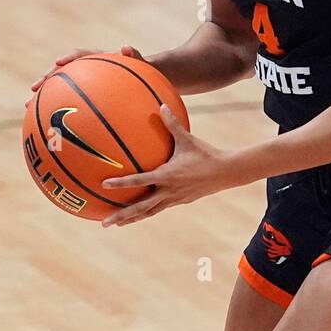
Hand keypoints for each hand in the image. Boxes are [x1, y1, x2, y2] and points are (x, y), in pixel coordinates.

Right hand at [26, 45, 142, 107]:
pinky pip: (69, 104)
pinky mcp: (86, 97)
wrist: (150, 78)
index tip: (59, 62)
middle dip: (46, 79)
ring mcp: (86, 84)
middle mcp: (89, 71)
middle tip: (33, 89)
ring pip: (60, 89)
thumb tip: (126, 47)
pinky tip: (47, 127)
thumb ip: (136, 56)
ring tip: (28, 107)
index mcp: (100, 61)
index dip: (70, 57)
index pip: (81, 55)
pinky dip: (58, 112)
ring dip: (44, 96)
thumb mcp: (146, 64)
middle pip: (62, 72)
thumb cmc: (149, 72)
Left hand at [100, 104, 234, 226]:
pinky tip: (140, 213)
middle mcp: (169, 191)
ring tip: (117, 224)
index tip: (104, 185)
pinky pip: (160, 208)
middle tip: (104, 223)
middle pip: (141, 207)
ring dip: (132, 219)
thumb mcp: (188, 139)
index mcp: (168, 175)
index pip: (140, 181)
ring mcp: (175, 199)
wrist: (227, 172)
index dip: (121, 183)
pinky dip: (147, 212)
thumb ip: (172, 124)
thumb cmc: (206, 154)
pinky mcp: (180, 201)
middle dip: (121, 216)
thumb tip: (161, 105)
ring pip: (149, 212)